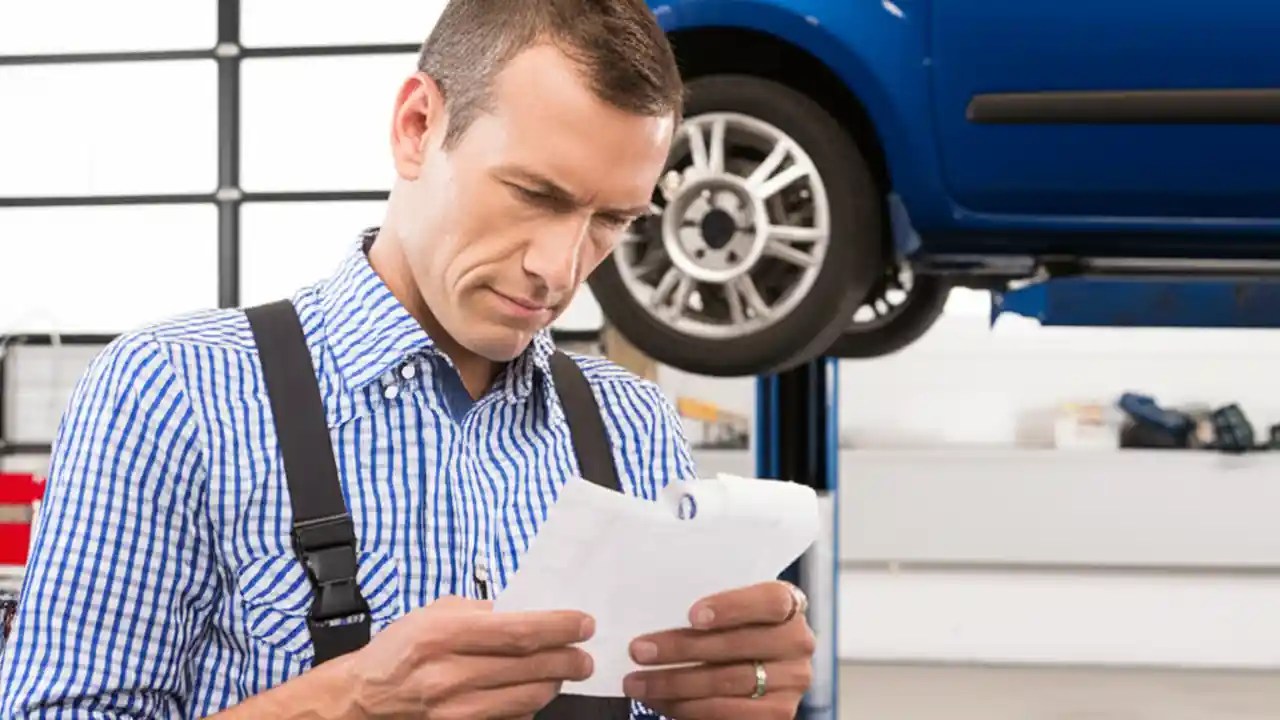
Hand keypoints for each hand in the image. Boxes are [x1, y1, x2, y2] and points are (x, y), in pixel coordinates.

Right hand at [344, 595, 594, 718]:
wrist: (360, 700)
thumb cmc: (398, 651)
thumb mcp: (432, 614)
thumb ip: (479, 612)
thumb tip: (525, 612)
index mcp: (445, 635)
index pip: (519, 632)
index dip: (559, 628)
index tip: (584, 624)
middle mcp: (451, 675)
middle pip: (531, 668)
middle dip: (568, 660)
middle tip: (586, 656)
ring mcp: (456, 710)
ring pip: (527, 699)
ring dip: (554, 684)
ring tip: (563, 673)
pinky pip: (510, 719)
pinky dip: (528, 706)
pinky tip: (533, 693)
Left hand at [623, 581, 813, 718]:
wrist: (752, 664)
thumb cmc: (730, 626)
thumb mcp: (727, 608)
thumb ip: (707, 608)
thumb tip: (652, 612)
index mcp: (789, 604)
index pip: (770, 601)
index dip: (732, 607)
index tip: (692, 615)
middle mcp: (798, 642)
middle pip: (738, 645)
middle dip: (682, 649)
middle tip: (639, 650)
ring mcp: (792, 681)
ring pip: (728, 682)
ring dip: (674, 683)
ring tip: (638, 682)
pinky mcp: (778, 714)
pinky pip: (728, 713)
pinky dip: (687, 709)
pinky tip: (660, 702)